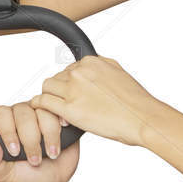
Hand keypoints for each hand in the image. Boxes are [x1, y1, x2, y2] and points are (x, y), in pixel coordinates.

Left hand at [0, 99, 79, 181]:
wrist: (46, 180)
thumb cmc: (22, 174)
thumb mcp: (3, 174)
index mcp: (3, 123)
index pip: (1, 115)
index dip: (8, 132)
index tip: (15, 151)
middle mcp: (20, 114)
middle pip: (23, 113)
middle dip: (30, 139)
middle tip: (35, 159)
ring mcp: (40, 114)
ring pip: (44, 112)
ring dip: (49, 134)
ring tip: (51, 154)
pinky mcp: (58, 117)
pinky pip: (61, 111)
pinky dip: (63, 119)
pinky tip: (63, 131)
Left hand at [32, 55, 161, 146]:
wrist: (143, 118)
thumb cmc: (135, 102)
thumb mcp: (118, 72)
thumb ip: (101, 67)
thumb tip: (91, 67)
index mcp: (92, 62)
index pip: (69, 69)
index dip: (70, 83)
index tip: (74, 93)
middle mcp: (80, 72)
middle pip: (57, 77)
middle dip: (60, 90)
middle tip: (65, 103)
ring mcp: (74, 90)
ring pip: (47, 87)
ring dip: (49, 97)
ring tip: (55, 108)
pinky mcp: (70, 108)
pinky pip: (43, 102)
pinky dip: (39, 104)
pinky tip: (40, 109)